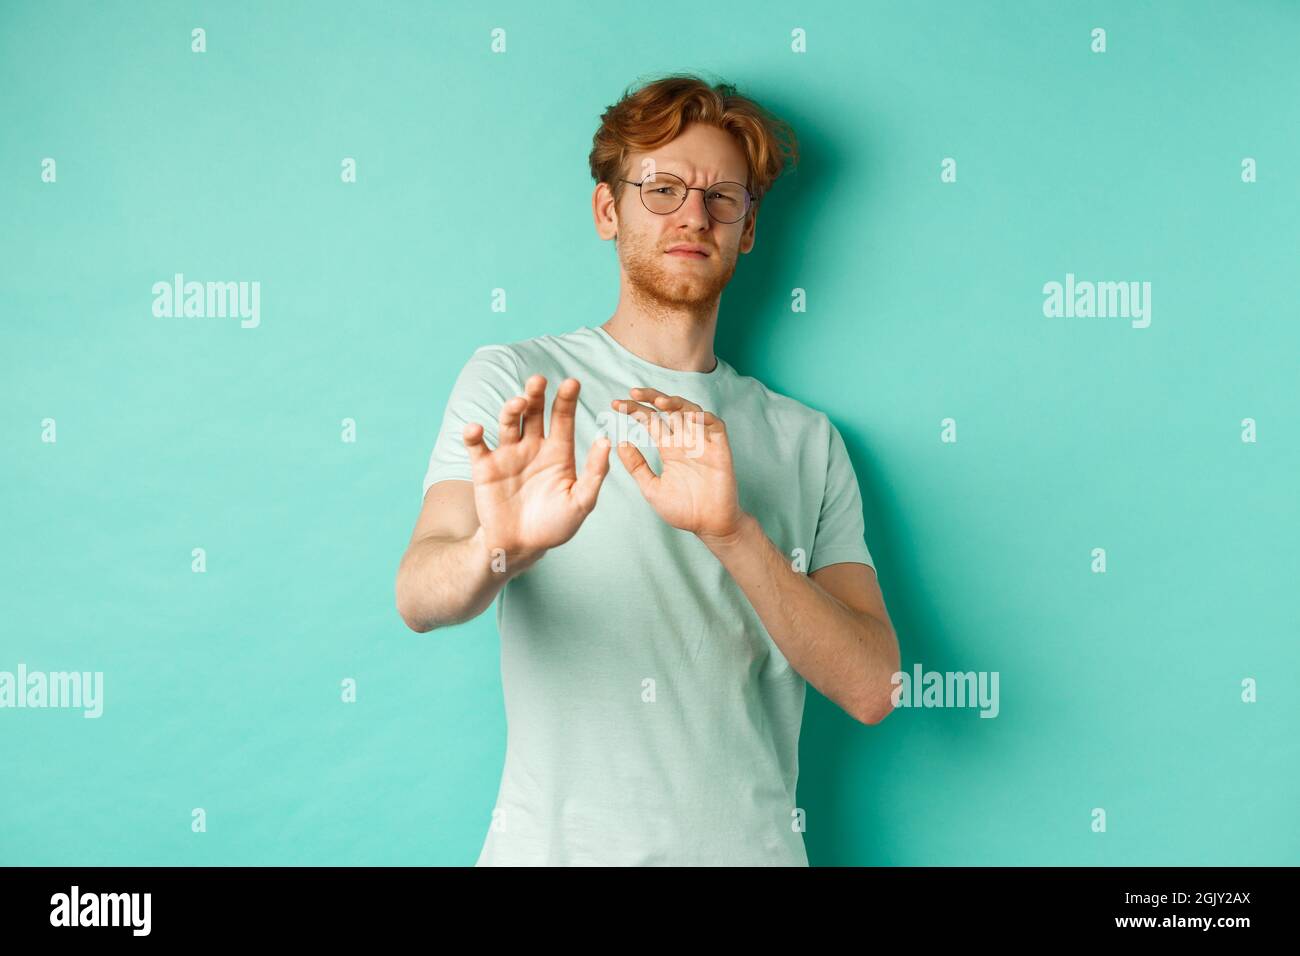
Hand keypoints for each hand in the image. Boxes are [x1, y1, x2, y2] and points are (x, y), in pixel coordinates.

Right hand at [465, 374, 610, 564]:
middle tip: (539, 381)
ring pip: (508, 422)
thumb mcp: (582, 502)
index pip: (562, 418)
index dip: (566, 400)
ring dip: (510, 409)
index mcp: (558, 451)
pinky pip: (477, 445)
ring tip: (518, 403)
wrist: (521, 547)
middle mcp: (533, 447)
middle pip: (533, 412)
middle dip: (536, 394)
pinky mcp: (485, 467)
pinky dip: (473, 434)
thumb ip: (595, 473)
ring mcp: (508, 454)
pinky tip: (476, 429)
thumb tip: (606, 441)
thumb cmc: (555, 526)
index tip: (572, 383)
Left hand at [610, 387, 744, 541]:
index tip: (614, 405)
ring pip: (691, 411)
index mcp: (668, 447)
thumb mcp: (651, 487)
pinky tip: (690, 417)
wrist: (709, 526)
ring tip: (659, 402)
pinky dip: (705, 418)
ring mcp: (703, 443)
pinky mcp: (720, 449)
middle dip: (652, 398)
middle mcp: (685, 440)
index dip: (634, 410)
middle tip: (632, 393)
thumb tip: (619, 442)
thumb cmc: (682, 509)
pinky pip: (716, 426)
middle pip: (669, 409)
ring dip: (676, 403)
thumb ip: (636, 466)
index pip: (650, 420)